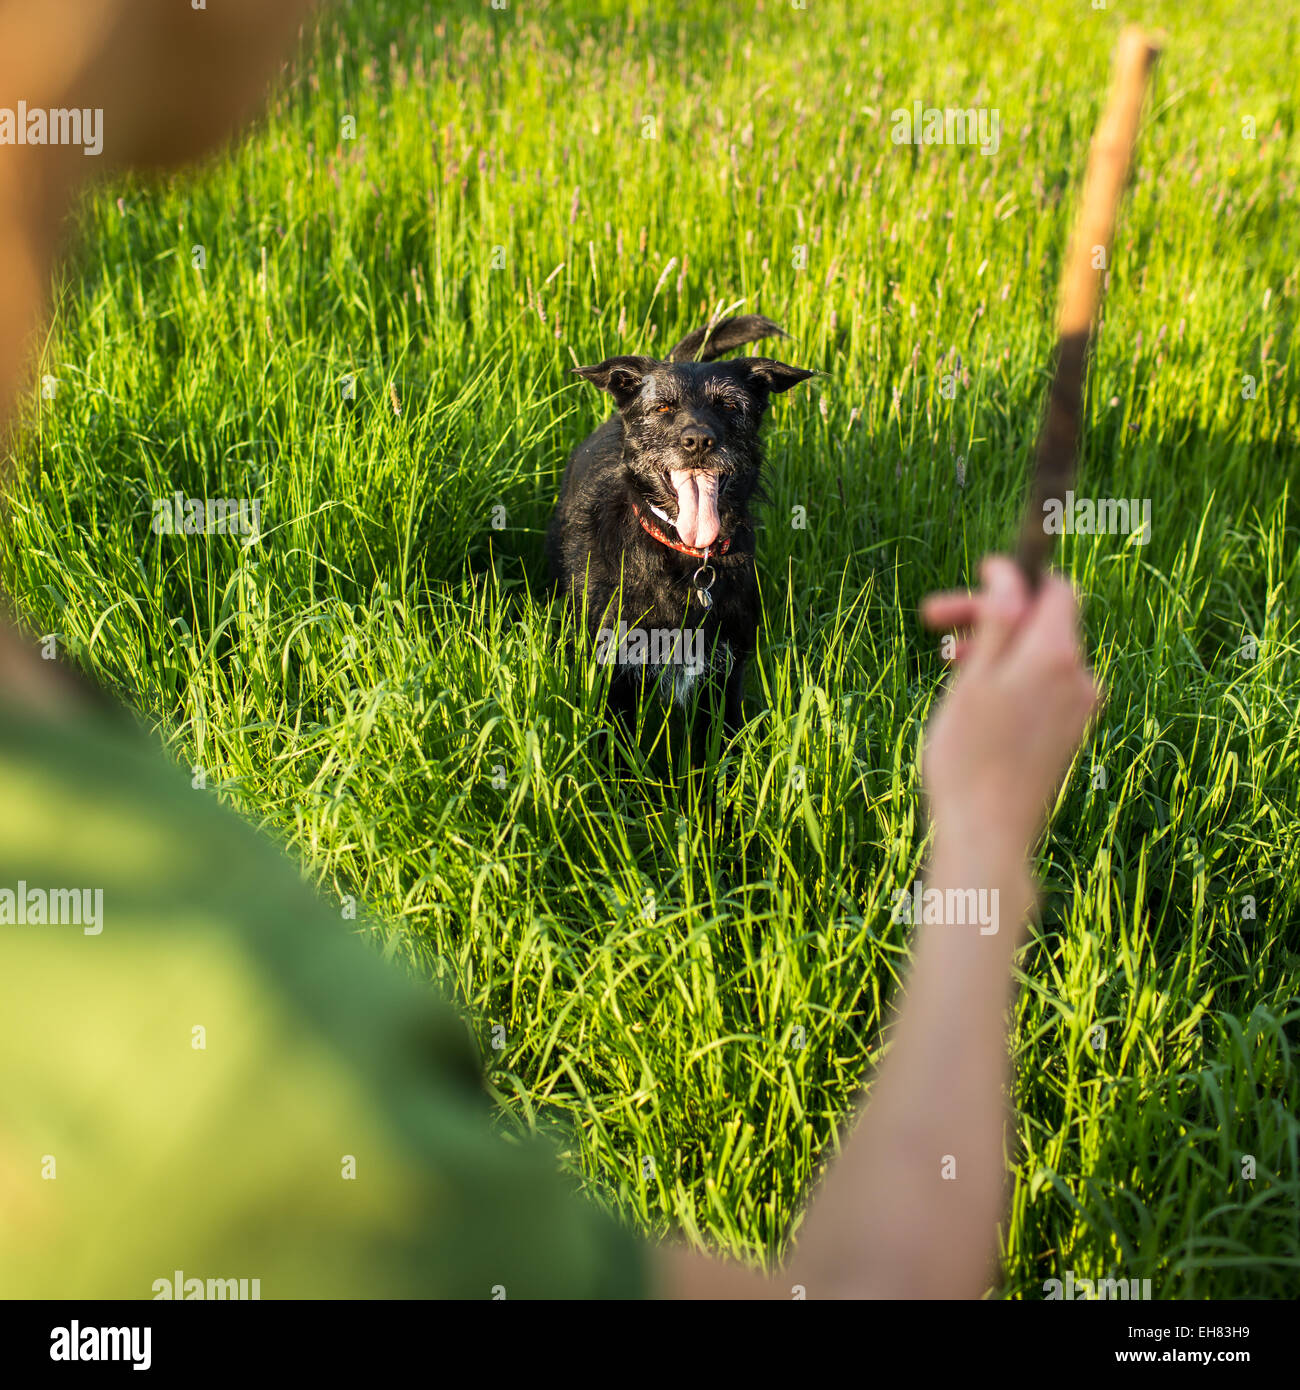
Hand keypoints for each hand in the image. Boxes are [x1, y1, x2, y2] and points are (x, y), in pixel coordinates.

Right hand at [919, 556, 1100, 857]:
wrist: (987, 835)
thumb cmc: (969, 757)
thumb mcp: (973, 677)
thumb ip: (996, 620)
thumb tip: (1009, 572)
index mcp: (1057, 655)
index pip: (1054, 589)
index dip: (1012, 580)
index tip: (971, 581)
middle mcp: (1079, 678)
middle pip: (1041, 622)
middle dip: (990, 616)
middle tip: (931, 620)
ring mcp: (1077, 709)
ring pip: (1037, 656)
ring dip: (994, 650)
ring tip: (947, 666)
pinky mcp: (1067, 735)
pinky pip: (1041, 688)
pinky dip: (1008, 681)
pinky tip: (971, 702)